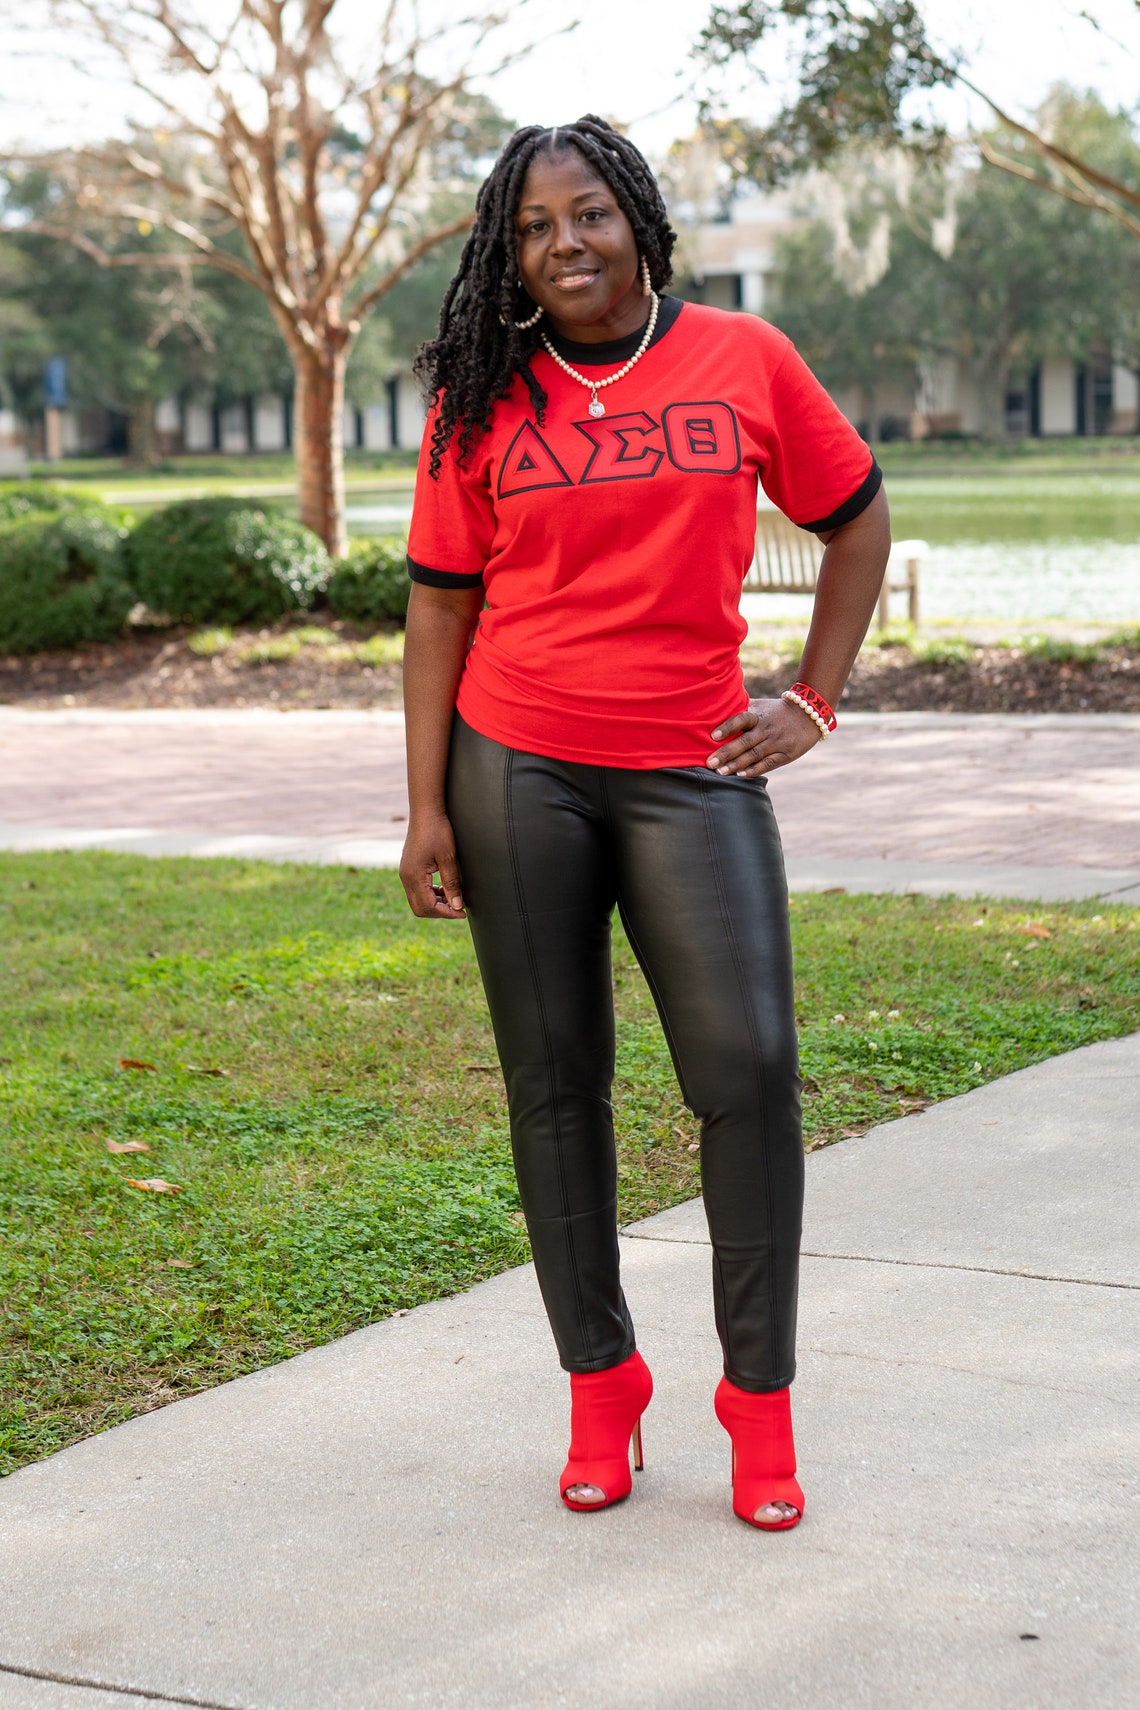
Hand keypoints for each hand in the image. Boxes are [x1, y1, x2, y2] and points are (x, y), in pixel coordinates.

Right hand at [399, 812, 466, 918]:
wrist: (425, 812)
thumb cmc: (437, 831)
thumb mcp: (448, 858)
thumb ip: (452, 884)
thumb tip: (458, 906)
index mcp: (414, 876)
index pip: (428, 906)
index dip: (446, 913)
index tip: (463, 912)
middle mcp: (406, 877)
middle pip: (420, 908)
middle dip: (440, 912)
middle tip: (459, 909)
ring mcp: (405, 873)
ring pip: (418, 900)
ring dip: (436, 903)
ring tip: (455, 898)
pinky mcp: (409, 869)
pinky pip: (417, 890)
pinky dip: (431, 894)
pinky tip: (445, 889)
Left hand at [706, 697, 821, 776]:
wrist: (808, 715)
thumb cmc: (775, 711)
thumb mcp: (760, 705)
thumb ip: (741, 709)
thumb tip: (714, 712)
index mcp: (759, 716)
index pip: (742, 719)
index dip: (727, 727)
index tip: (713, 736)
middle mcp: (767, 729)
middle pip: (745, 741)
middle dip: (726, 753)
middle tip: (710, 762)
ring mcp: (776, 743)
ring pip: (754, 755)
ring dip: (736, 765)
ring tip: (720, 772)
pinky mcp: (785, 755)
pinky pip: (767, 764)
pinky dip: (753, 770)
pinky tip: (740, 775)